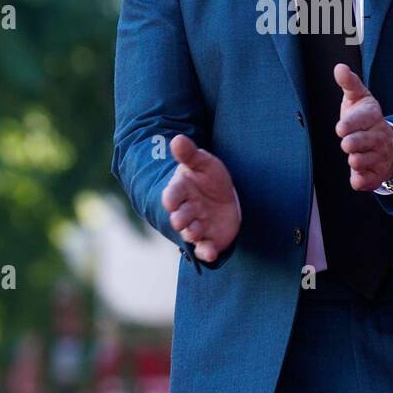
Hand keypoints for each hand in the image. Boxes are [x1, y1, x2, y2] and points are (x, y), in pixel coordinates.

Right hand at [161, 135, 239, 262]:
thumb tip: (177, 139)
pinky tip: (211, 253)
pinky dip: (206, 252)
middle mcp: (186, 210)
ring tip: (195, 232)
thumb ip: (190, 154)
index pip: (173, 194)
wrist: (223, 198)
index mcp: (181, 190)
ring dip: (191, 233)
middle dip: (179, 218)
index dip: (171, 197)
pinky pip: (204, 248)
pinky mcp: (208, 240)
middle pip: (179, 216)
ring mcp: (196, 226)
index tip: (169, 201)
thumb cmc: (209, 178)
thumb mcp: (203, 163)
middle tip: (179, 220)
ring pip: (190, 232)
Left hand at [334, 63, 392, 191]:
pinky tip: (356, 177)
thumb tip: (339, 68)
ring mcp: (378, 156)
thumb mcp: (358, 98)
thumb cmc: (364, 118)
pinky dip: (361, 180)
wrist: (385, 145)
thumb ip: (349, 83)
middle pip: (365, 142)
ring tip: (353, 158)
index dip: (352, 123)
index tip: (340, 128)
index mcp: (373, 116)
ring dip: (358, 161)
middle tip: (346, 144)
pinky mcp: (375, 174)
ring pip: (366, 161)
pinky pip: (367, 181)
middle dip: (354, 143)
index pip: (364, 118)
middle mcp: (378, 136)